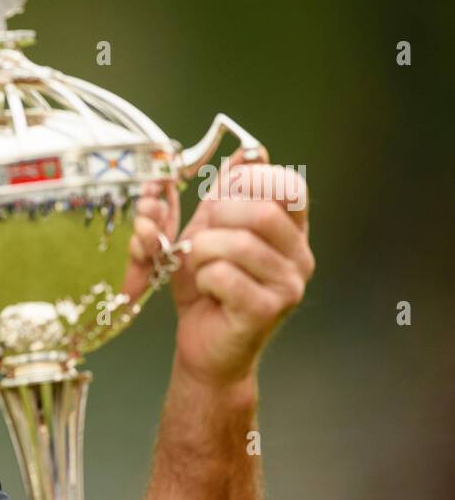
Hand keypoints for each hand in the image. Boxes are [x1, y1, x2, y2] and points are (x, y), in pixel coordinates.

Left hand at [167, 153, 314, 388]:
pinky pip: (224, 276)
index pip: (290, 186)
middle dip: (217, 220)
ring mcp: (289, 285)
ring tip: (200, 268)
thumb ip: (227, 193)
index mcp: (291, 231)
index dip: (251, 182)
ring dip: (202, 253)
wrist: (204, 348)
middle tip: (201, 241)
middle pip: (260, 212)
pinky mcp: (267, 310)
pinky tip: (206, 291)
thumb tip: (246, 152)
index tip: (222, 198)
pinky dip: (202, 278)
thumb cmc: (207, 290)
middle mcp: (300, 256)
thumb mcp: (211, 232)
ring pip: (237, 244)